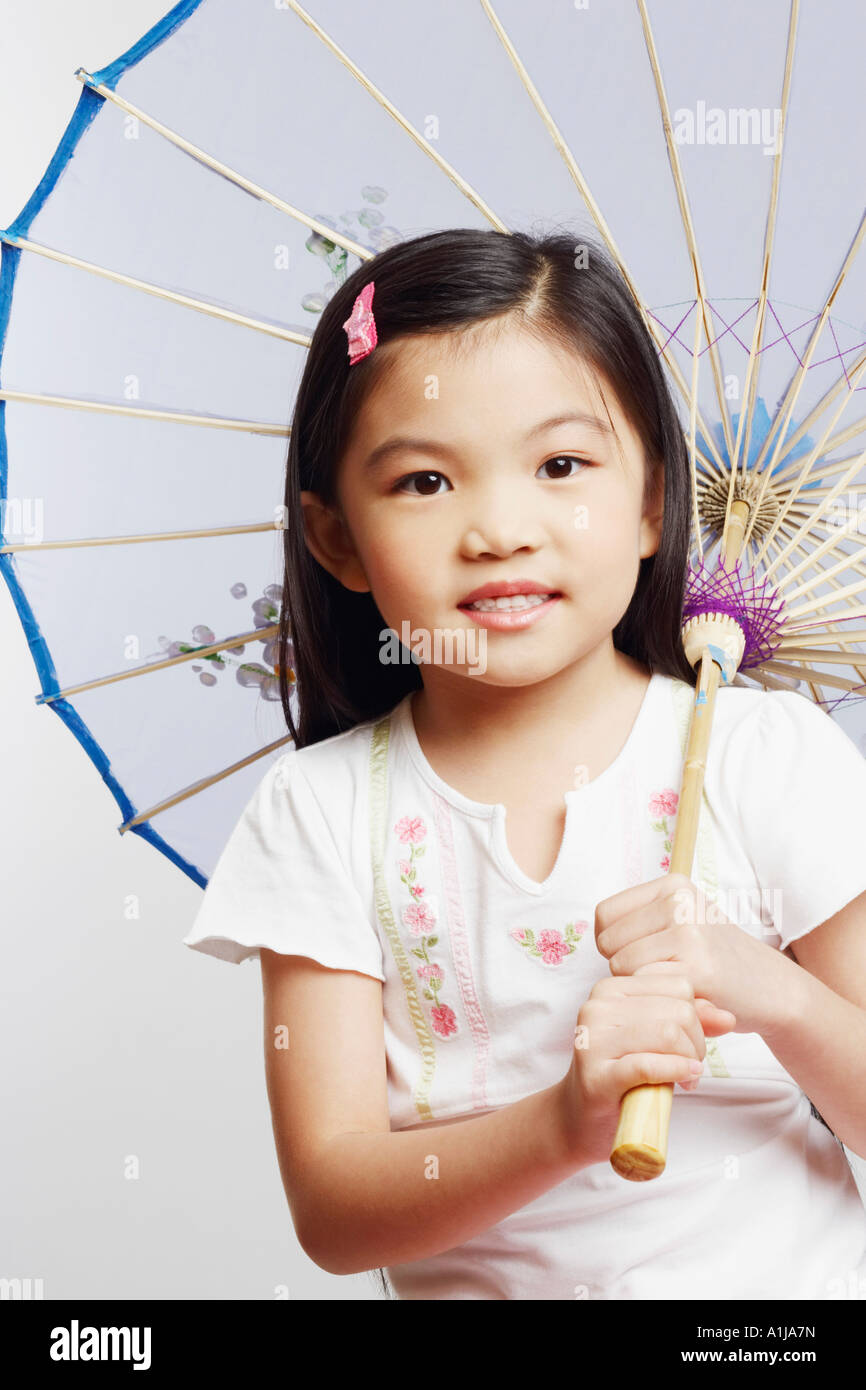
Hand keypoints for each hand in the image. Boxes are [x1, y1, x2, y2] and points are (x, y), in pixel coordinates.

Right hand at [558, 972, 735, 1166]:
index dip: (697, 1016)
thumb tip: (727, 1017)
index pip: (678, 985)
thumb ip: (689, 1022)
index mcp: (610, 988)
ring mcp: (593, 1039)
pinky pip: (649, 1065)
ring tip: (688, 1077)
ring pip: (668, 1034)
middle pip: (678, 1010)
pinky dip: (676, 1072)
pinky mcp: (596, 1075)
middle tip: (693, 1065)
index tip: (691, 1043)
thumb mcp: (656, 1040)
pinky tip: (685, 1080)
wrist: (583, 1119)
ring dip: (690, 1060)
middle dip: (697, 1042)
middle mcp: (597, 1006)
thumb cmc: (622, 1075)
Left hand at [594, 871, 787, 1037]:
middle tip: (664, 972)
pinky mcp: (696, 968)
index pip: (604, 915)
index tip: (641, 954)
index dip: (613, 943)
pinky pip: (644, 986)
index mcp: (673, 885)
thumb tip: (598, 935)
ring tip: (674, 983)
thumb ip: (642, 920)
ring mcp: (688, 933)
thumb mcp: (683, 920)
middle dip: (627, 965)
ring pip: (621, 966)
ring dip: (641, 985)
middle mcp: (680, 902)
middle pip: (608, 943)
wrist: (772, 988)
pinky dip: (657, 999)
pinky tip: (684, 997)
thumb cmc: (716, 958)